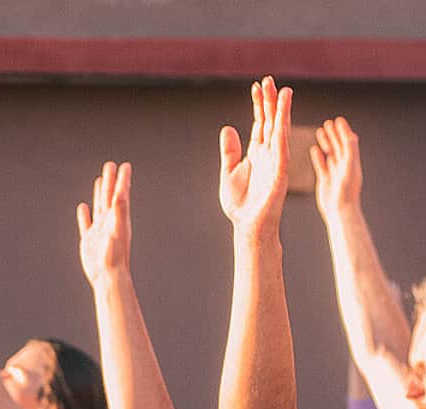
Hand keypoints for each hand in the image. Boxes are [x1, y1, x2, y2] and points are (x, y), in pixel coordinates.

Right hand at [77, 161, 131, 285]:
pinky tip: (83, 207)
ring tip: (100, 180)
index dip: (123, 180)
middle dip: (110, 181)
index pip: (121, 194)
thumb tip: (122, 193)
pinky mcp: (89, 239)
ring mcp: (99, 230)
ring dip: (99, 194)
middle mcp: (110, 222)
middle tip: (110, 165)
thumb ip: (120, 211)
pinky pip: (86, 223)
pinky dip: (84, 214)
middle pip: (110, 196)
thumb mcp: (118, 230)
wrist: (107, 276)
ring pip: (99, 207)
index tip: (125, 166)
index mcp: (118, 218)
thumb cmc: (115, 255)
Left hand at [218, 76, 291, 239]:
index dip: (258, 105)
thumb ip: (230, 151)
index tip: (256, 86)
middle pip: (270, 121)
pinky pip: (282, 150)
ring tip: (284, 92)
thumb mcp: (229, 172)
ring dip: (282, 112)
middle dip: (270, 101)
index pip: (259, 123)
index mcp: (256, 152)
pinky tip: (281, 119)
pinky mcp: (280, 173)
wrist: (248, 225)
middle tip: (269, 80)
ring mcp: (276, 161)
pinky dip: (282, 134)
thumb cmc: (241, 203)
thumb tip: (227, 128)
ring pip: (280, 131)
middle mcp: (268, 153)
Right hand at [310, 116, 362, 216]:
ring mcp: (334, 172)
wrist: (340, 211)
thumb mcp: (349, 168)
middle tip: (328, 123)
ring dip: (326, 142)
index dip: (343, 130)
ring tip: (320, 132)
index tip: (338, 120)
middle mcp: (344, 166)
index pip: (348, 142)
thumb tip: (351, 136)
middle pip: (339, 145)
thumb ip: (350, 152)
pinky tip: (314, 150)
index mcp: (352, 162)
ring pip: (330, 153)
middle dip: (334, 134)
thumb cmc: (346, 192)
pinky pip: (322, 165)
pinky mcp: (325, 180)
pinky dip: (318, 156)